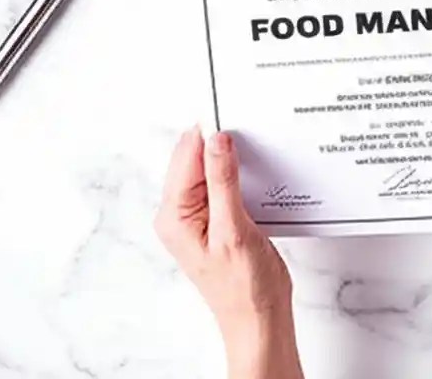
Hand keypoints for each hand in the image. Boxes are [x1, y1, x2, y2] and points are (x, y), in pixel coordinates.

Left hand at [155, 128, 302, 378]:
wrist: (258, 319)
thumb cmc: (244, 287)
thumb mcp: (235, 230)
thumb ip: (224, 182)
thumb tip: (217, 139)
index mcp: (173, 215)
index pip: (186, 156)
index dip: (209, 131)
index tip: (233, 111)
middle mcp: (177, 214)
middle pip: (193, 158)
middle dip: (219, 141)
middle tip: (250, 124)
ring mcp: (195, 217)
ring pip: (208, 170)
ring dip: (229, 157)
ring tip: (255, 146)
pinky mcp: (214, 220)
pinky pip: (219, 185)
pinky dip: (236, 174)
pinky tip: (254, 171)